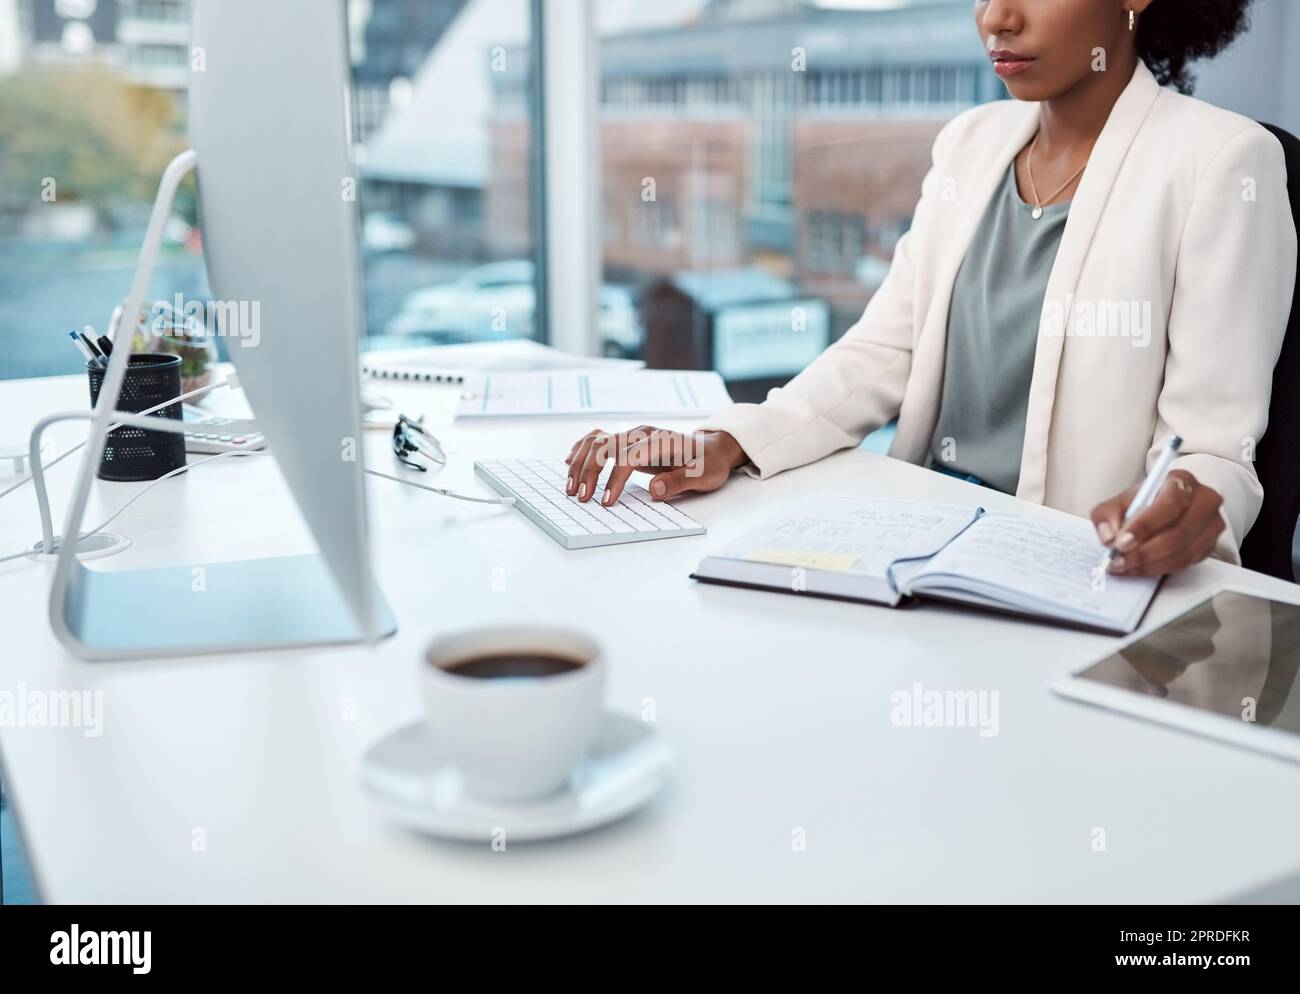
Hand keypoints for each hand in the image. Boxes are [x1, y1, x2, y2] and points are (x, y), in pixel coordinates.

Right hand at [563, 426, 746, 505]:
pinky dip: (582, 450)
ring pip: (596, 441)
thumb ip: (678, 482)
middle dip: (589, 472)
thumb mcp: (703, 476)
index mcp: (660, 440)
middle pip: (604, 446)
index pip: (628, 457)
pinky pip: (598, 439)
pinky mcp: (627, 441)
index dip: (614, 479)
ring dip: (580, 462)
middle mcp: (642, 433)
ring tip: (571, 487)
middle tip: (581, 497)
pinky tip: (569, 461)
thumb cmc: (708, 464)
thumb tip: (653, 490)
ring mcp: (632, 434)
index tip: (606, 501)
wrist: (711, 449)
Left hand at [1090, 470, 1224, 576]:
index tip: (1121, 543)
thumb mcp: (1120, 501)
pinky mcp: (1211, 544)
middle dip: (1144, 552)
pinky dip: (1159, 569)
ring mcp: (1212, 524)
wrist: (1165, 507)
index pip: (1168, 504)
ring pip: (1183, 552)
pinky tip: (1139, 568)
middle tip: (1119, 561)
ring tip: (1124, 566)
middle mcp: (1204, 500)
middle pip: (1179, 533)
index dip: (1145, 526)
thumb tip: (1109, 537)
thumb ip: (1107, 514)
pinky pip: (1186, 562)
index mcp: (1181, 481)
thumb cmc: (1144, 502)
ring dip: (1150, 564)